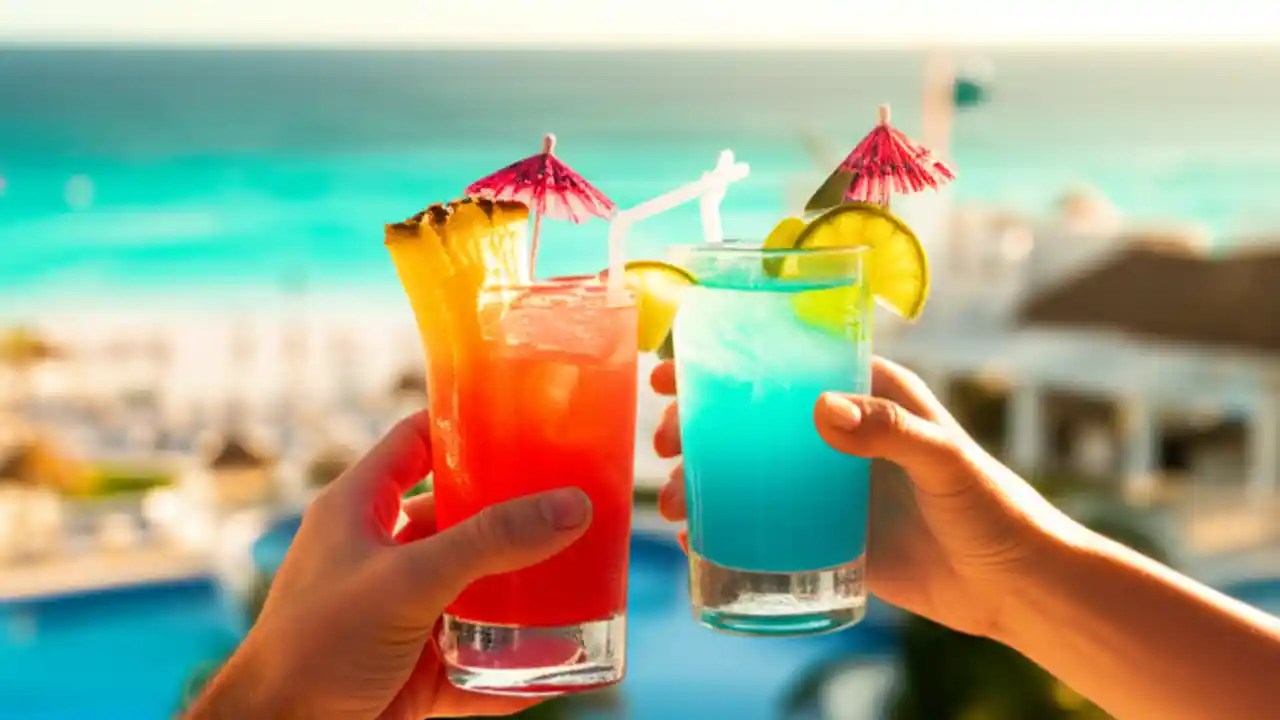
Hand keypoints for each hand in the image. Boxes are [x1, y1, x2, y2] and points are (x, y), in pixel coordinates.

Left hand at [188, 412, 592, 719]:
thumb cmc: (315, 646)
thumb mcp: (407, 580)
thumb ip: (490, 542)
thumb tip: (571, 505)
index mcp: (358, 511)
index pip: (414, 443)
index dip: (463, 424)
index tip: (524, 419)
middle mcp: (379, 556)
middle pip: (459, 519)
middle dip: (513, 515)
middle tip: (574, 500)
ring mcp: (397, 616)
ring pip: (473, 593)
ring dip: (521, 592)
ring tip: (581, 576)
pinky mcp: (412, 672)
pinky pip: (475, 661)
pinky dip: (514, 666)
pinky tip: (560, 663)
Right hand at [650, 357, 1077, 638]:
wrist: (1013, 587)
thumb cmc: (993, 508)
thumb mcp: (945, 461)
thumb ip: (891, 432)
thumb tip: (820, 408)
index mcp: (867, 394)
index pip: (786, 362)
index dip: (727, 360)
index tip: (676, 369)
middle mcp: (839, 434)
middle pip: (751, 416)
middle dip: (697, 424)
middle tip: (666, 442)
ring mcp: (827, 485)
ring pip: (748, 470)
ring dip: (701, 479)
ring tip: (674, 504)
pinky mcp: (825, 534)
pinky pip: (763, 524)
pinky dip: (723, 526)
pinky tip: (694, 537)